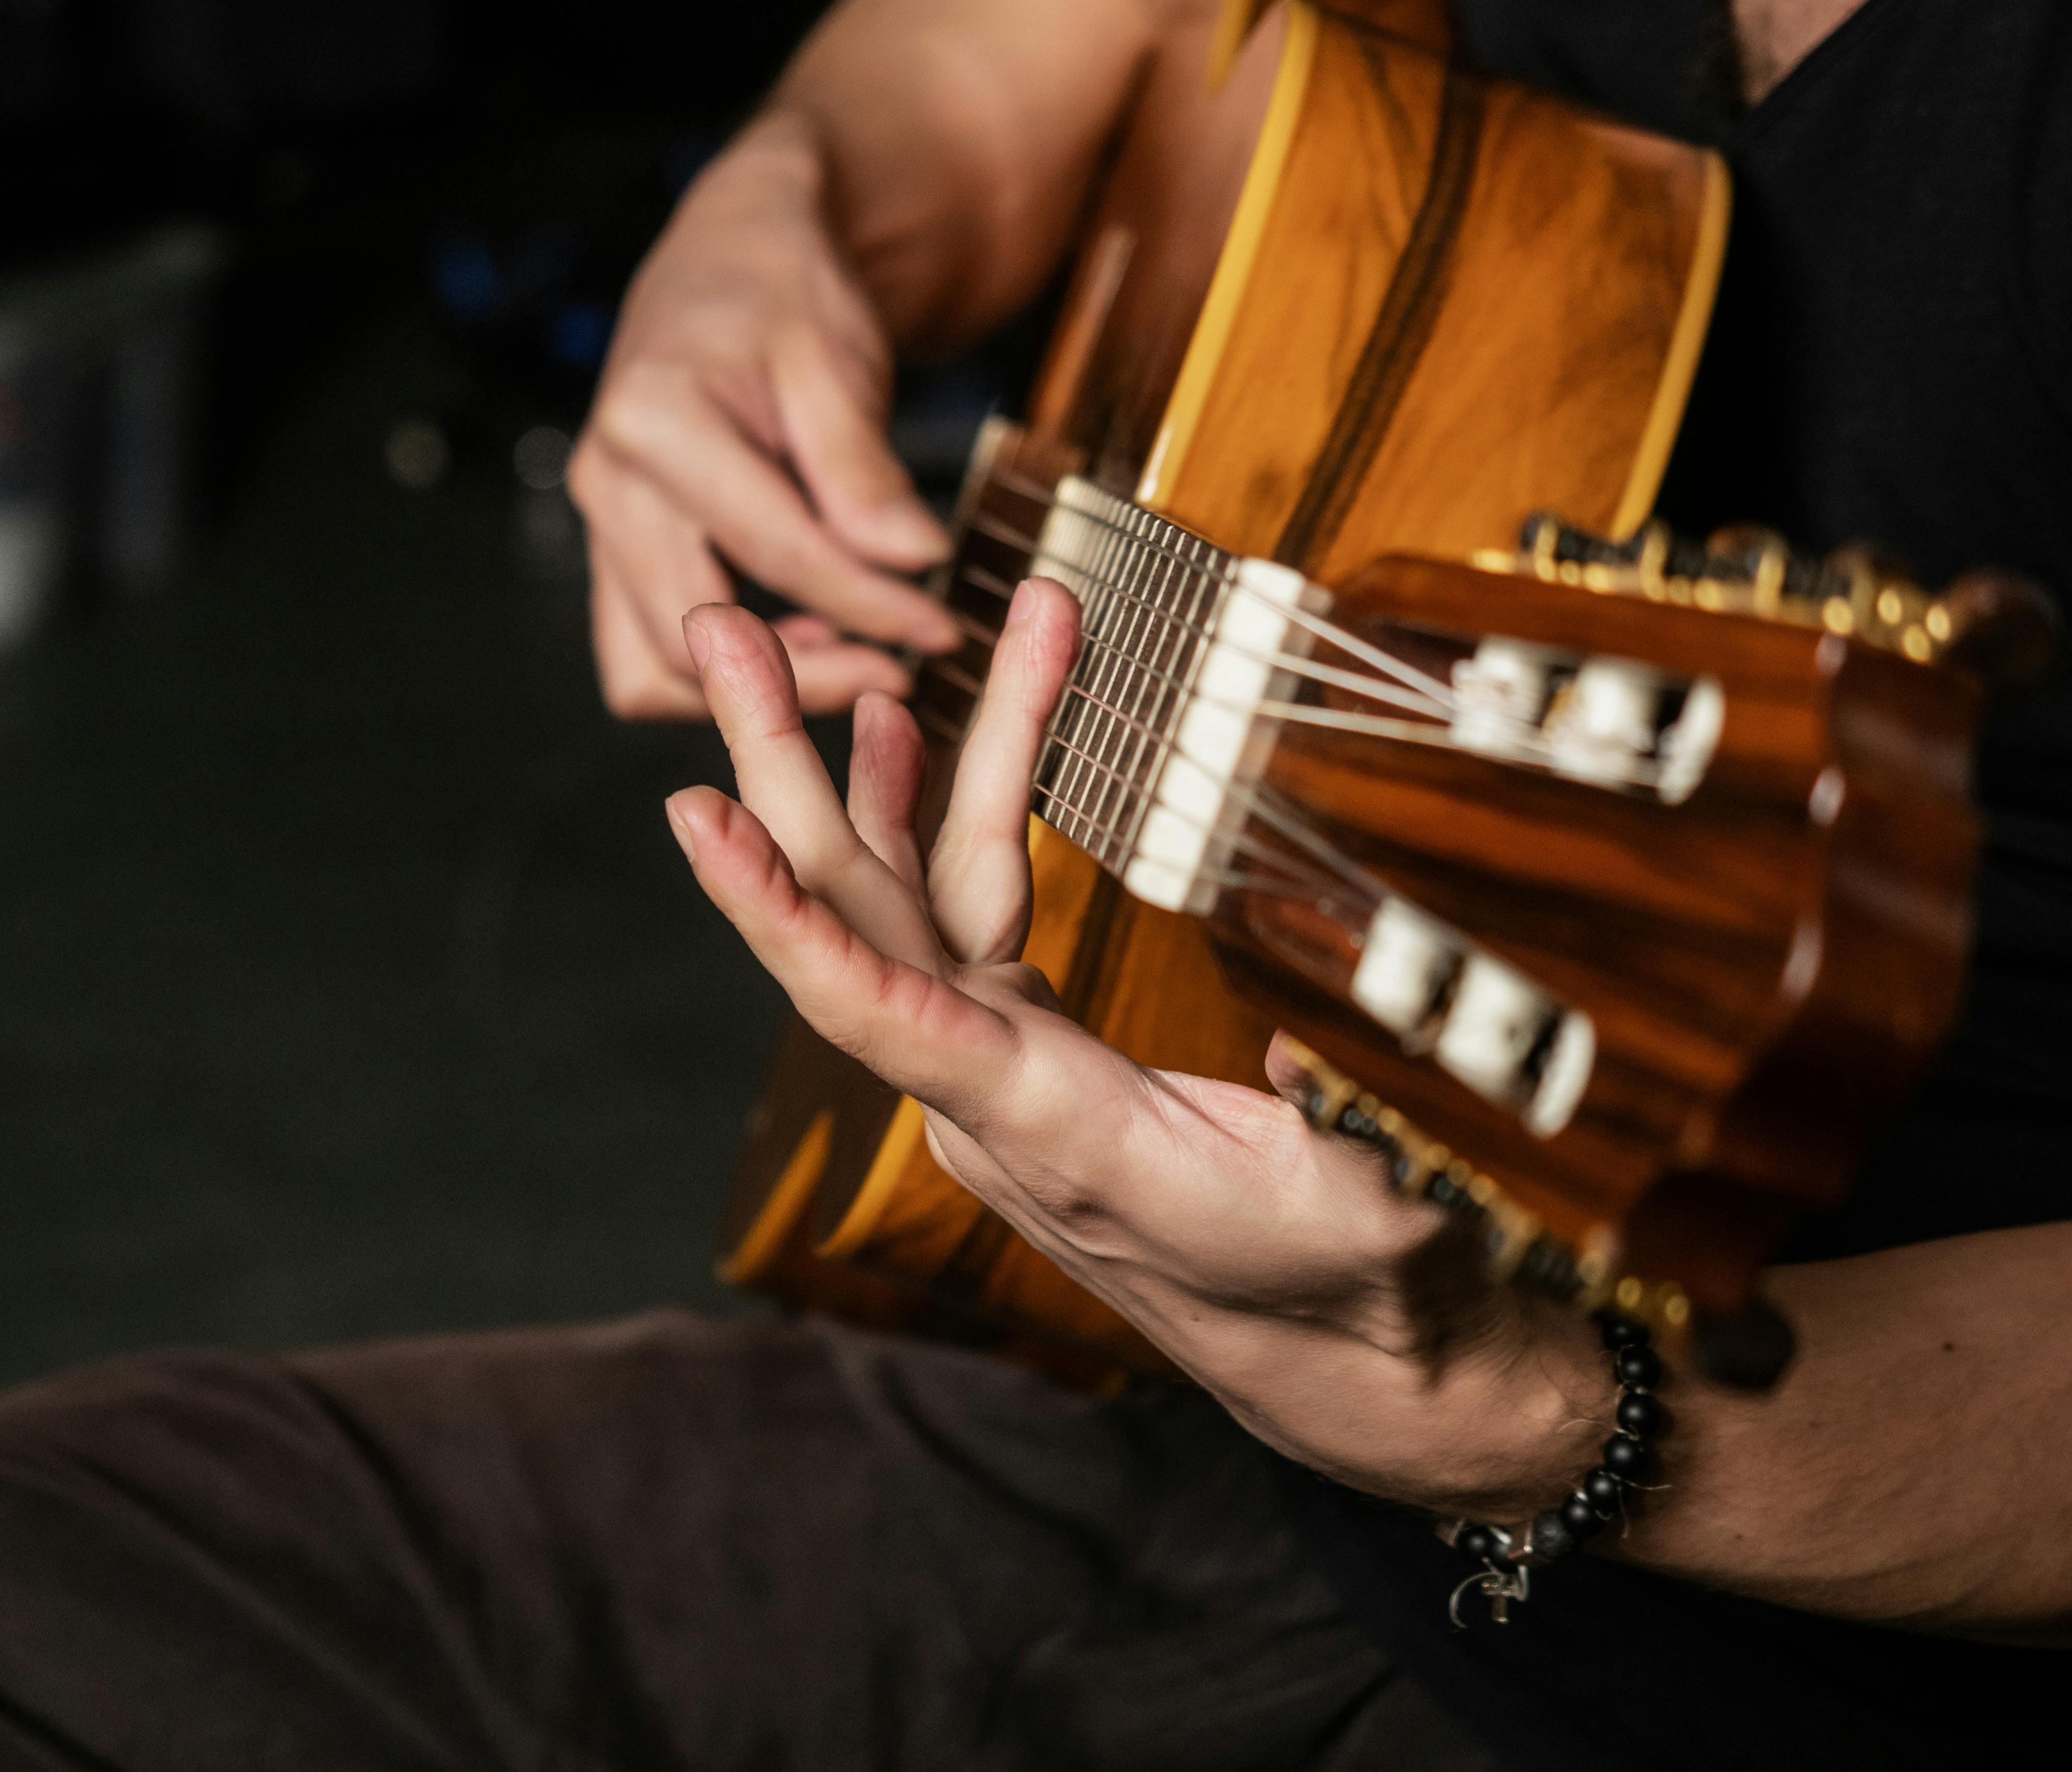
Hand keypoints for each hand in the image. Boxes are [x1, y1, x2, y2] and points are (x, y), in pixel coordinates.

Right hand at [570, 113, 960, 720]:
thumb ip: (863, 467)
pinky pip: (641, 657)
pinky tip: (798, 640)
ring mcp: (601, 526)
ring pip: (649, 670)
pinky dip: (714, 677)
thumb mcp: (836, 359)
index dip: (868, 605)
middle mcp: (606, 481)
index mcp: (654, 419)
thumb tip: (914, 561)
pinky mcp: (614, 556)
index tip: (942, 632)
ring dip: (746, 690)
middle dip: (806, 670)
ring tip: (848, 661)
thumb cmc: (784, 295)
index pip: (775, 550)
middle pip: (695, 634)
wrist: (730, 259)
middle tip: (902, 672)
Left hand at [665, 583, 1611, 1520]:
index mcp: (1050, 1124)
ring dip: (854, 756)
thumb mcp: (1371, 1205)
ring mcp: (998, 1058)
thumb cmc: (1357, 1286)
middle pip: (856, 906)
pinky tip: (898, 725)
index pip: (886, 1013)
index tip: (700, 820)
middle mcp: (989, 1088)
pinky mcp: (1028, 1039)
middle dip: (779, 762)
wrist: (1347, 1355)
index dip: (788, 918)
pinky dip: (930, 806)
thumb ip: (1331, 1120)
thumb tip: (1296, 1034)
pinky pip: (954, 903)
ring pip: (906, 884)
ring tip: (786, 640)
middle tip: (716, 633)